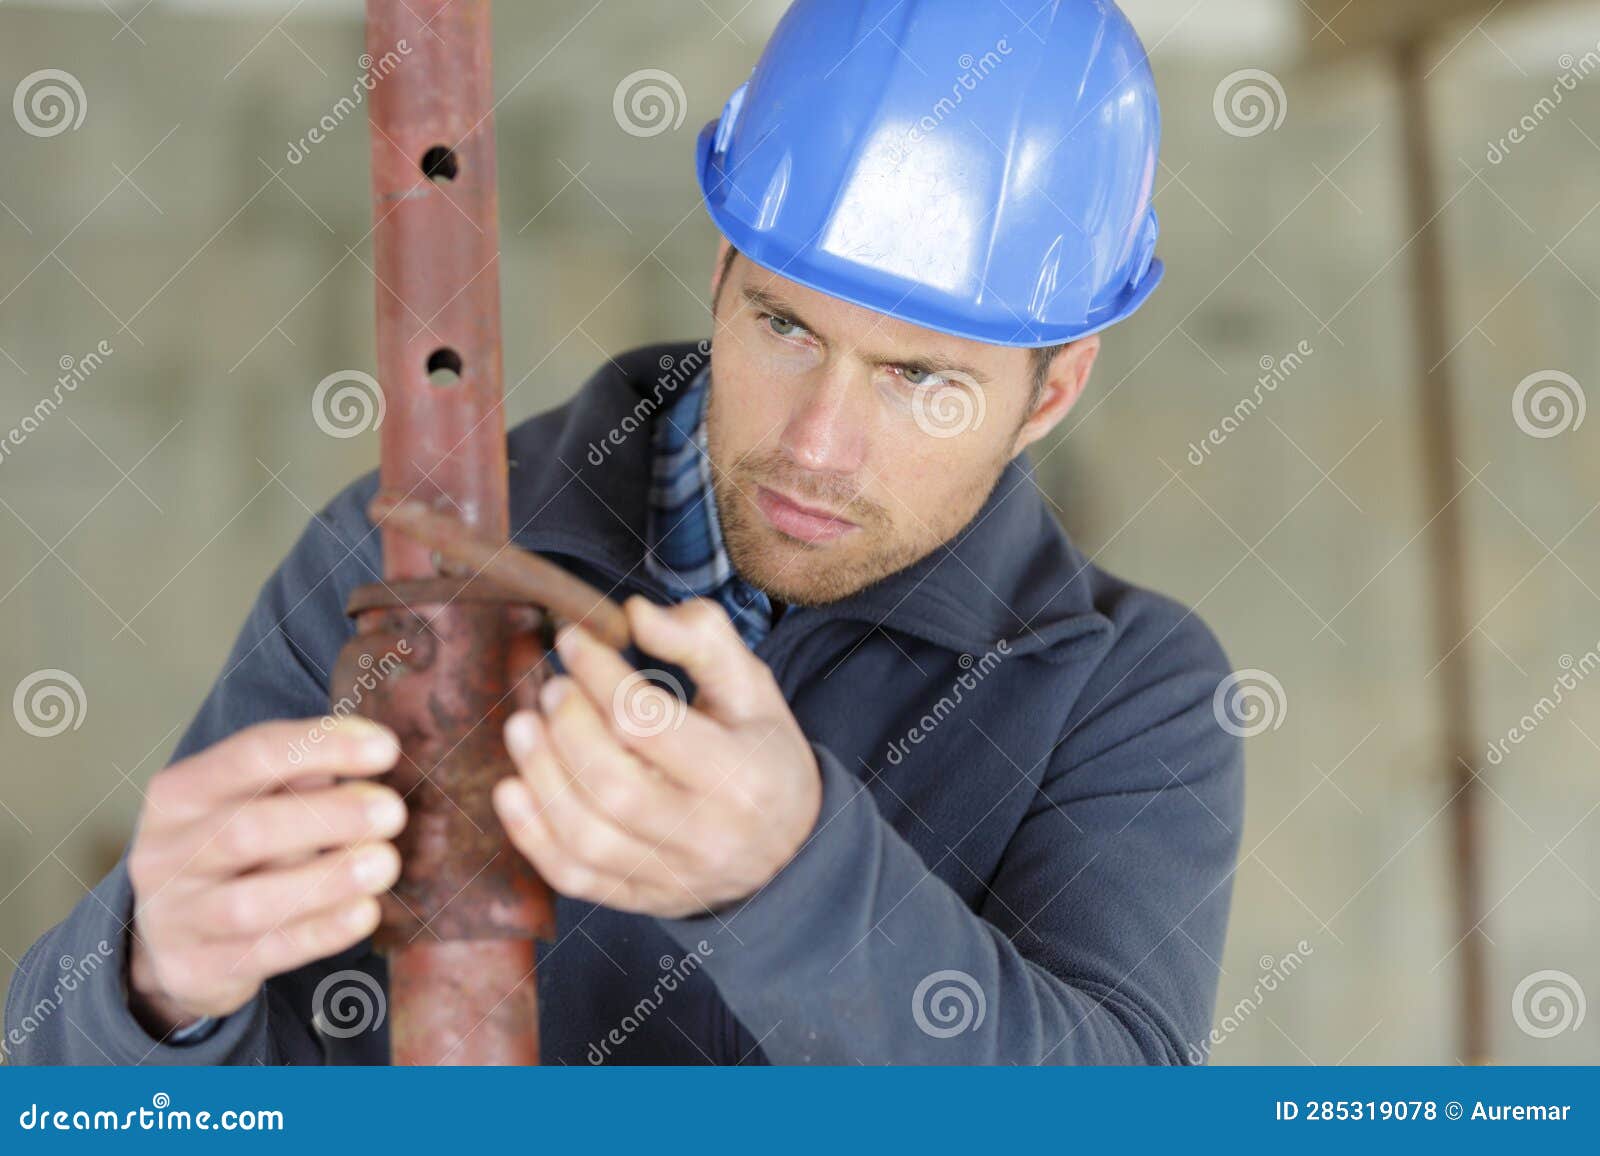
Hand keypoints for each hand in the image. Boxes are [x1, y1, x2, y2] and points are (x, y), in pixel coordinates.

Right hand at [125, 717, 405, 1033]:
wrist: (167, 939)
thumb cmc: (230, 853)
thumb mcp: (249, 803)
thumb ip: (300, 778)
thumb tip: (372, 749)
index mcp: (179, 794)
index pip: (250, 755)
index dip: (321, 746)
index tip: (386, 748)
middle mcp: (165, 853)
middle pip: (247, 829)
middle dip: (328, 817)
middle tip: (393, 812)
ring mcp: (174, 917)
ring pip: (249, 902)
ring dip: (327, 880)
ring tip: (386, 863)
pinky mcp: (196, 969)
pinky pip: (265, 952)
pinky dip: (321, 932)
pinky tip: (365, 911)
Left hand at [492, 597, 821, 918]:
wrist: (791, 849)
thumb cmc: (763, 754)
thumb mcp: (753, 688)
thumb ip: (703, 639)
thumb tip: (635, 613)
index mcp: (743, 774)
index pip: (650, 724)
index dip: (599, 675)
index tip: (573, 640)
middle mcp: (709, 834)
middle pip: (614, 785)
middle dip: (566, 727)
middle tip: (549, 687)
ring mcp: (672, 876)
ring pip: (586, 837)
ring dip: (540, 776)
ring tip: (522, 726)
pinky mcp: (641, 900)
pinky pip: (574, 878)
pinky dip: (531, 835)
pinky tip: (513, 788)